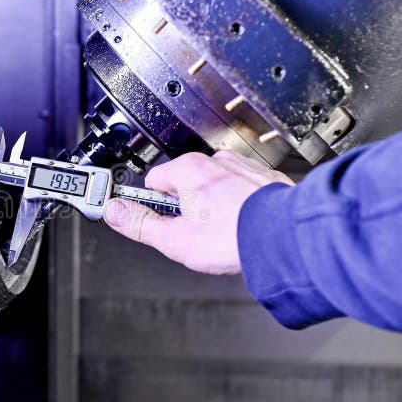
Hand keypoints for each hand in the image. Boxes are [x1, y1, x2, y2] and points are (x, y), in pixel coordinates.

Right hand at [103, 150, 293, 274]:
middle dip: (186, 206)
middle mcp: (215, 161)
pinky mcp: (263, 178)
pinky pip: (240, 189)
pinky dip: (238, 203)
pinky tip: (242, 224)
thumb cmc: (236, 238)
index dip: (154, 205)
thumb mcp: (175, 240)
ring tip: (223, 230)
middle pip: (184, 183)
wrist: (286, 239)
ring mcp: (241, 167)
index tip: (157, 219)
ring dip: (214, 205)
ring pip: (214, 186)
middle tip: (195, 232)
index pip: (153, 181)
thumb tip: (115, 212)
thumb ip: (140, 224)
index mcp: (188, 170)